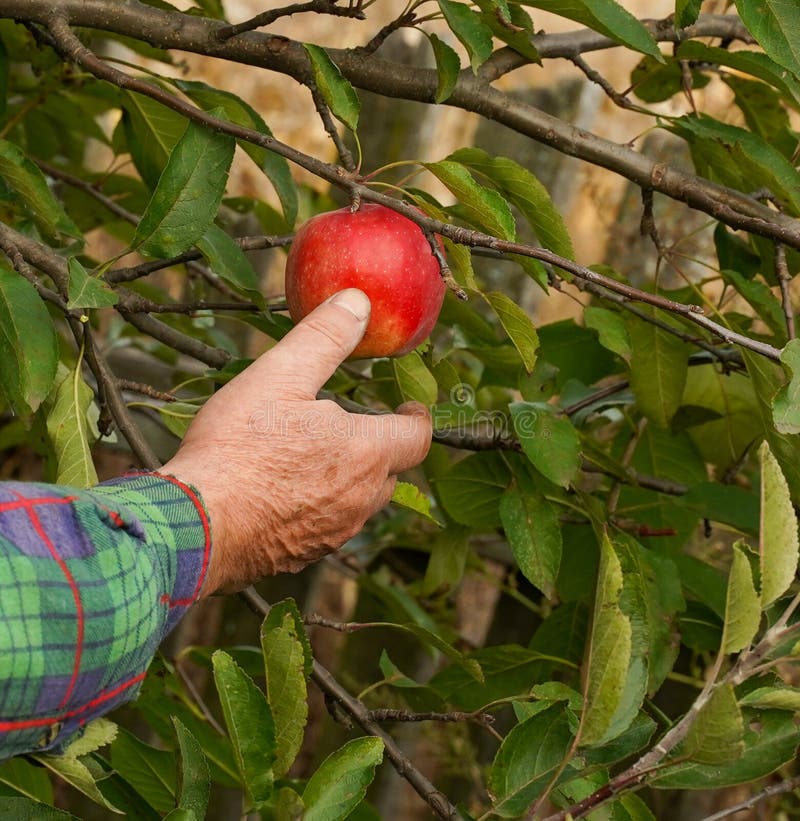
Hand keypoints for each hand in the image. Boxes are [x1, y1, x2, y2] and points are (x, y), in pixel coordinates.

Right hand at [162, 289, 431, 594]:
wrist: (196, 525)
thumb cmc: (239, 446)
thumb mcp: (281, 375)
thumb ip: (325, 336)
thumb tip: (358, 301)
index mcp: (367, 453)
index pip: (419, 437)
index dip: (417, 418)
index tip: (407, 407)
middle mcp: (361, 499)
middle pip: (391, 471)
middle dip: (380, 447)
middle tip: (352, 427)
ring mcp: (334, 533)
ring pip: (360, 502)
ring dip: (350, 478)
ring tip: (315, 457)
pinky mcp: (304, 556)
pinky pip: (328, 528)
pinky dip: (319, 507)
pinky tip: (283, 494)